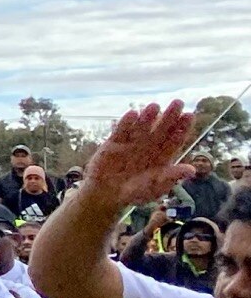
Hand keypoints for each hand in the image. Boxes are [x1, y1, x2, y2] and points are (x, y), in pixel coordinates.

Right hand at [75, 101, 195, 214]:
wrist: (106, 195)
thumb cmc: (134, 193)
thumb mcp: (156, 187)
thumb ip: (171, 177)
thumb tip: (192, 170)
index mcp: (162, 156)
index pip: (175, 139)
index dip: (182, 127)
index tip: (189, 116)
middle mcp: (149, 146)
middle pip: (162, 129)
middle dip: (170, 116)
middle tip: (178, 103)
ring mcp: (132, 143)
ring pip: (143, 127)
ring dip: (149, 117)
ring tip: (154, 106)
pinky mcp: (114, 143)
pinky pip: (121, 130)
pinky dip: (126, 122)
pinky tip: (132, 114)